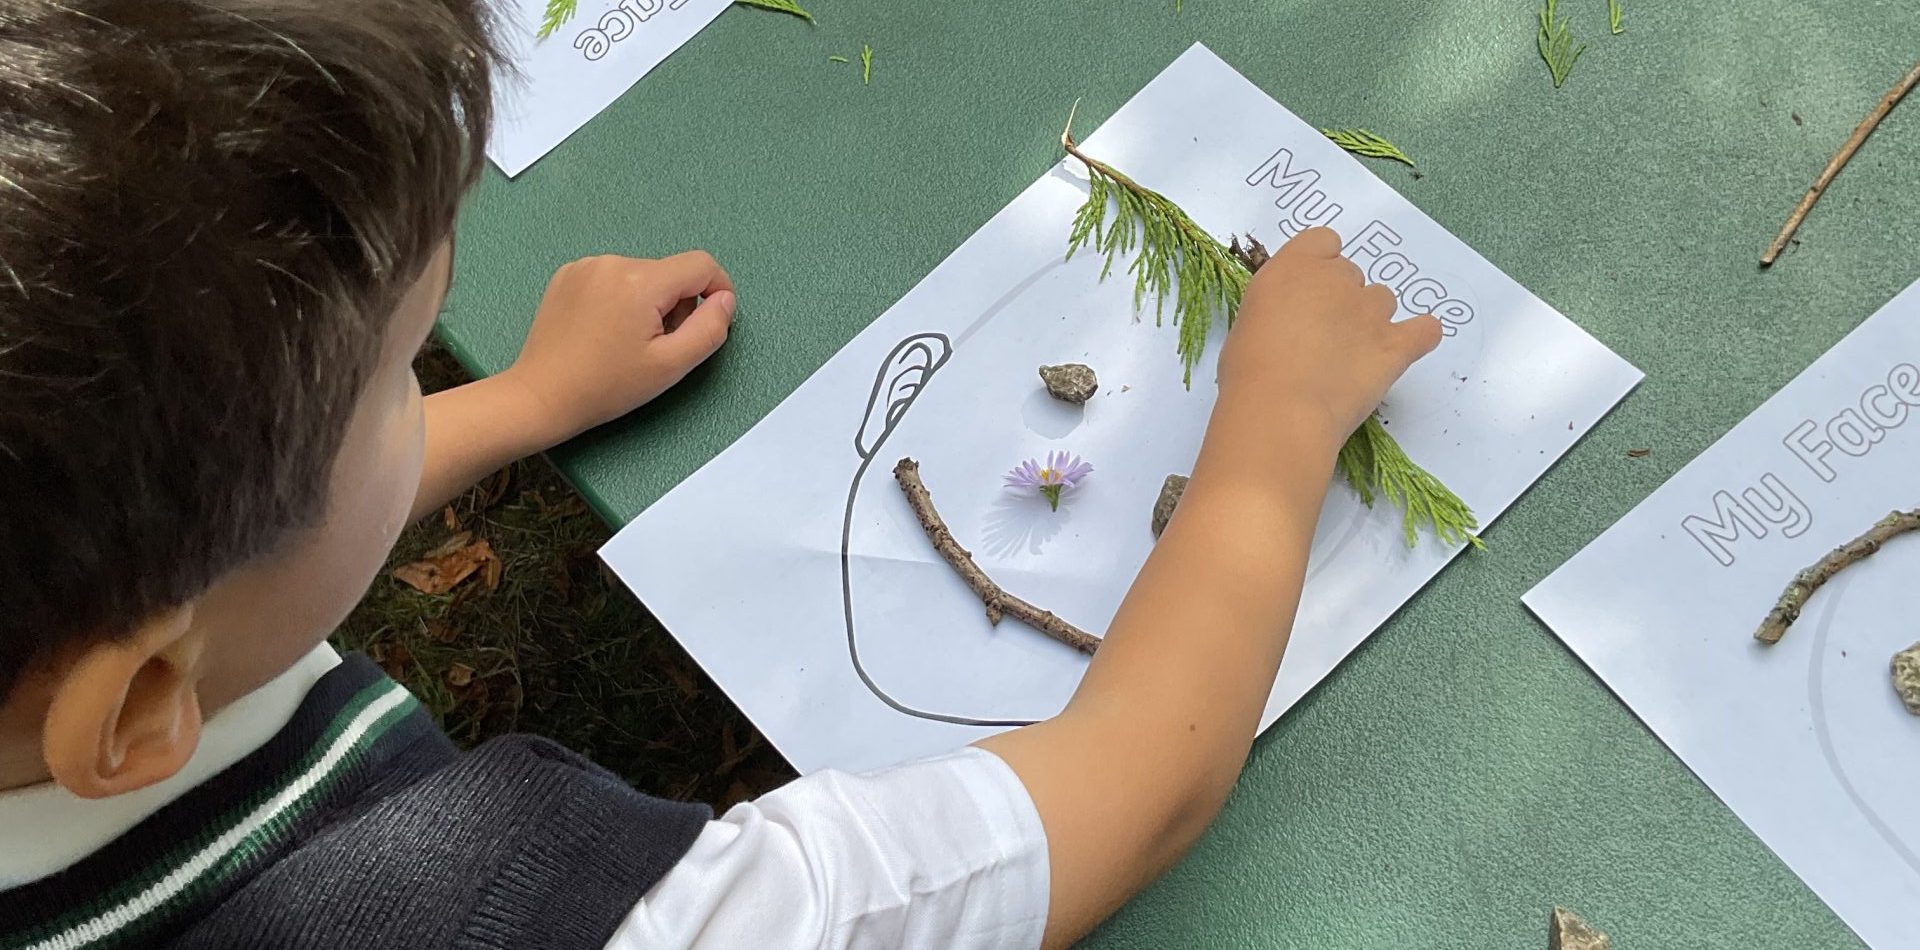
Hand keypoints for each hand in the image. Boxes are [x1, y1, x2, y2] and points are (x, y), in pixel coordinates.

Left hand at [501, 251, 736, 441]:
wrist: (541, 396)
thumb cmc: (605, 387)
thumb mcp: (671, 366)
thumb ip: (710, 329)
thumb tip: (725, 300)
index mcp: (640, 281)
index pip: (701, 265)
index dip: (718, 290)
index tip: (712, 320)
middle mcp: (612, 262)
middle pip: (670, 272)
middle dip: (676, 305)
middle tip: (659, 347)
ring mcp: (586, 266)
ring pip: (642, 276)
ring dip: (648, 303)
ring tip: (628, 342)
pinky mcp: (568, 275)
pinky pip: (613, 278)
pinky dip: (620, 299)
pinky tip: (605, 331)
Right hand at [1216, 227, 1440, 452]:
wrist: (1280, 409)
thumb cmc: (1247, 371)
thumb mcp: (1246, 324)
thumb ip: (1276, 310)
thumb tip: (1288, 327)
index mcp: (1295, 266)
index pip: (1323, 241)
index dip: (1317, 265)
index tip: (1305, 294)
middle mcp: (1337, 279)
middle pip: (1351, 274)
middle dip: (1339, 299)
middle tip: (1319, 338)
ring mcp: (1371, 311)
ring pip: (1383, 300)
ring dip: (1370, 319)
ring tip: (1349, 355)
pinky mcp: (1396, 345)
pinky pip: (1425, 330)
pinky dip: (1419, 336)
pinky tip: (1406, 347)